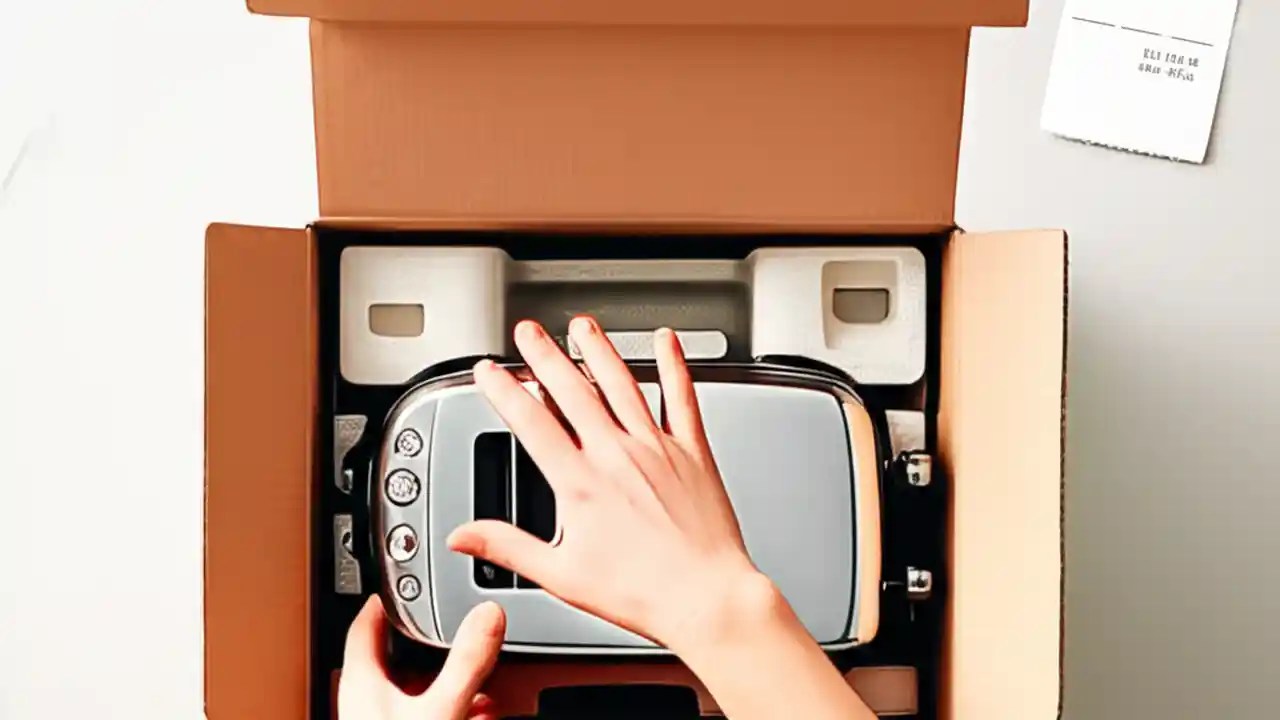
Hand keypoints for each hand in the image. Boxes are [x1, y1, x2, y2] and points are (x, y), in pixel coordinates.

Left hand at [338, 596, 504, 719]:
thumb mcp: (440, 709)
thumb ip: (465, 663)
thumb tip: (487, 616)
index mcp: (362, 681)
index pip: (365, 620)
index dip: (386, 597)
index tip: (406, 582)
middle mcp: (366, 700)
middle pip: (398, 654)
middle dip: (436, 645)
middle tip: (460, 631)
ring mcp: (381, 718)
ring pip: (416, 688)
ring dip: (450, 683)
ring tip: (482, 687)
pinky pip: (425, 711)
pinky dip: (451, 706)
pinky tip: (477, 715)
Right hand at [447, 317, 778, 652]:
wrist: (707, 597)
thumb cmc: (642, 592)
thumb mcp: (561, 576)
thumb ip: (508, 547)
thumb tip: (463, 536)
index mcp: (581, 484)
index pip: (531, 422)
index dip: (504, 390)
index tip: (488, 370)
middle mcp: (617, 455)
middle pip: (572, 391)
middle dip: (545, 355)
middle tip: (528, 331)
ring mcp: (657, 448)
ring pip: (621, 383)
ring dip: (598, 350)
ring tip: (581, 325)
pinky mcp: (692, 451)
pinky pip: (681, 396)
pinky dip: (674, 364)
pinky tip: (666, 341)